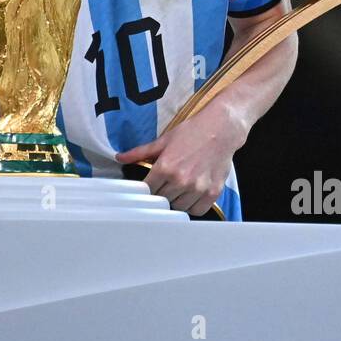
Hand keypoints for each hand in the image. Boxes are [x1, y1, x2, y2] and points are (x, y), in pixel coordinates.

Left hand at [115, 103, 248, 215]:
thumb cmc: (193, 132)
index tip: (148, 187)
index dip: (146, 190)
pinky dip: (193, 207)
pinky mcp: (213, 192)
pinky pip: (197, 210)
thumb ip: (140, 152)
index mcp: (165, 167)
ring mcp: (198, 188)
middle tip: (165, 186)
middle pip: (162, 201)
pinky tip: (191, 196)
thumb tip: (120, 157)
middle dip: (161, 194)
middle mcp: (181, 180)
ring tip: (179, 189)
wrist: (221, 129)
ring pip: (179, 208)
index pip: (147, 191)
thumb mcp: (163, 140)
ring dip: (176, 201)